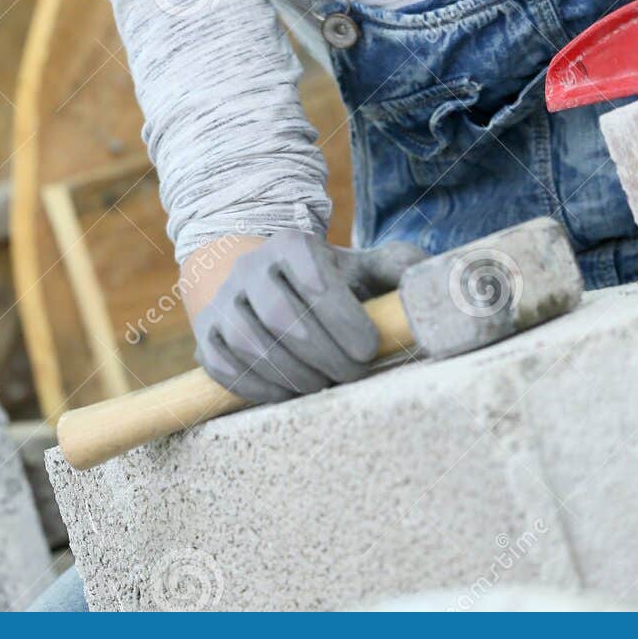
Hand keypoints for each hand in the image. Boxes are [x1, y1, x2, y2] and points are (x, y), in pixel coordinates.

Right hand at [191, 228, 425, 404]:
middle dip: (326, 355)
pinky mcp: (206, 336)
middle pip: (283, 318)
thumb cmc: (327, 282)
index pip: (316, 281)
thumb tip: (432, 278)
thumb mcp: (361, 267)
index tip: (371, 349)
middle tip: (355, 375)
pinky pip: (227, 368)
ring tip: (326, 386)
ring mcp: (223, 302)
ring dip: (295, 375)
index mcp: (292, 245)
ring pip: (252, 345)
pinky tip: (292, 393)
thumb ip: (396, 267)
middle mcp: (250, 267)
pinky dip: (262, 388)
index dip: (345, 321)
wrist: (266, 282)